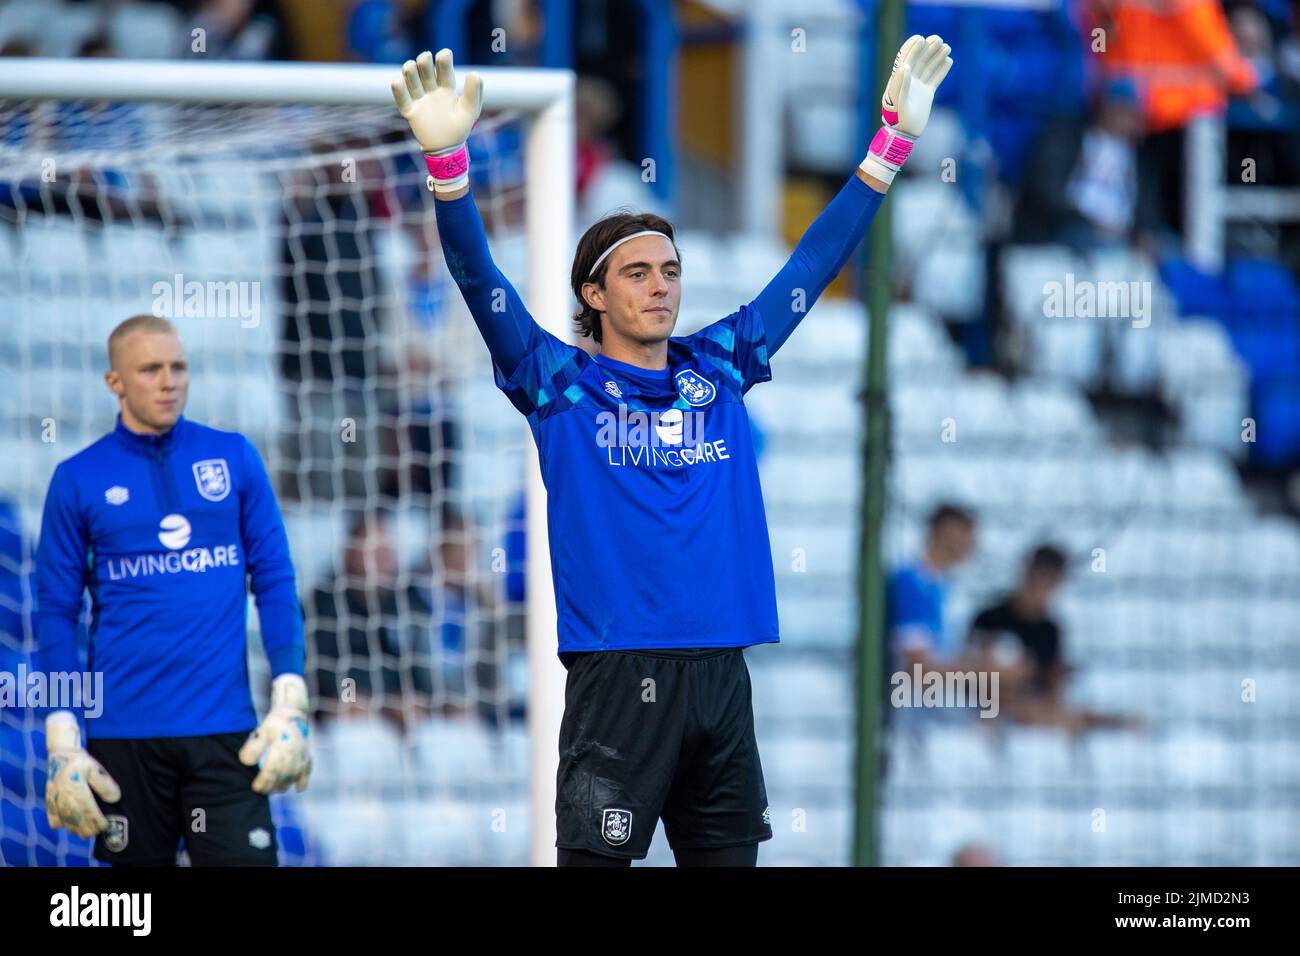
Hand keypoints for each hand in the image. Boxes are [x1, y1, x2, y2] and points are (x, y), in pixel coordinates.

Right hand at [44, 711, 120, 838]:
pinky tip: (65, 826)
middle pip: (76, 820)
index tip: (105, 825)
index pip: (89, 811)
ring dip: (74, 829)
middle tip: (96, 833)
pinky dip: (58, 823)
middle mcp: (65, 797)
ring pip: (64, 820)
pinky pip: (51, 816)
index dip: (97, 821)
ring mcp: (55, 799)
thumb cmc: (81, 761)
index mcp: (77, 789)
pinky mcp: (49, 798)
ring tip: (83, 833)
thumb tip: (115, 798)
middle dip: (87, 829)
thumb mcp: (96, 769)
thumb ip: (105, 784)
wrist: (61, 753)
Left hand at [239, 674, 310, 793]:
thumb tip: (247, 763)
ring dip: (284, 785)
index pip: (272, 770)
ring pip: (294, 775)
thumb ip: (253, 748)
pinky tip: (298, 789)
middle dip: (271, 786)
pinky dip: (304, 781)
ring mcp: (302, 755)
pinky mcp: (308, 755)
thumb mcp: (261, 732)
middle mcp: (294, 752)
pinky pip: (308, 770)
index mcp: (281, 747)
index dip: (264, 781)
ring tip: (275, 790)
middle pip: (282, 775)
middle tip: (262, 790)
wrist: (293, 714)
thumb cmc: (274, 724)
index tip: (255, 787)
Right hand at [390, 48, 483, 155]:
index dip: (443, 61)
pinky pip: (402, 100)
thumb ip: (473, 93)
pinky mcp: (410, 112)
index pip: (444, 71)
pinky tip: (397, 81)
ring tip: (410, 67)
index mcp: (447, 88)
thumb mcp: (470, 111)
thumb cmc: (459, 127)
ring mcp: (420, 100)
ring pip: (411, 81)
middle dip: (424, 62)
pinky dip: (398, 91)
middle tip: (425, 58)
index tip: (444, 54)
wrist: (447, 149)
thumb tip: (475, 73)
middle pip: (425, 71)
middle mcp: (431, 90)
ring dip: (409, 72)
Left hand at [881, 34, 952, 138]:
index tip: (921, 38)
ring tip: (946, 47)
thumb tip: (905, 66)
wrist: (905, 135)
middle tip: (938, 39)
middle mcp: (908, 82)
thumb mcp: (899, 102)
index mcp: (899, 81)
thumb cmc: (899, 120)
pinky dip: (941, 70)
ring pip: (928, 68)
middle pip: (919, 61)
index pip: (906, 60)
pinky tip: (949, 61)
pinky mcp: (926, 95)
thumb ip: (901, 84)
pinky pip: (935, 79)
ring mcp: (918, 88)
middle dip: (928, 49)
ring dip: (936, 57)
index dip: (913, 49)